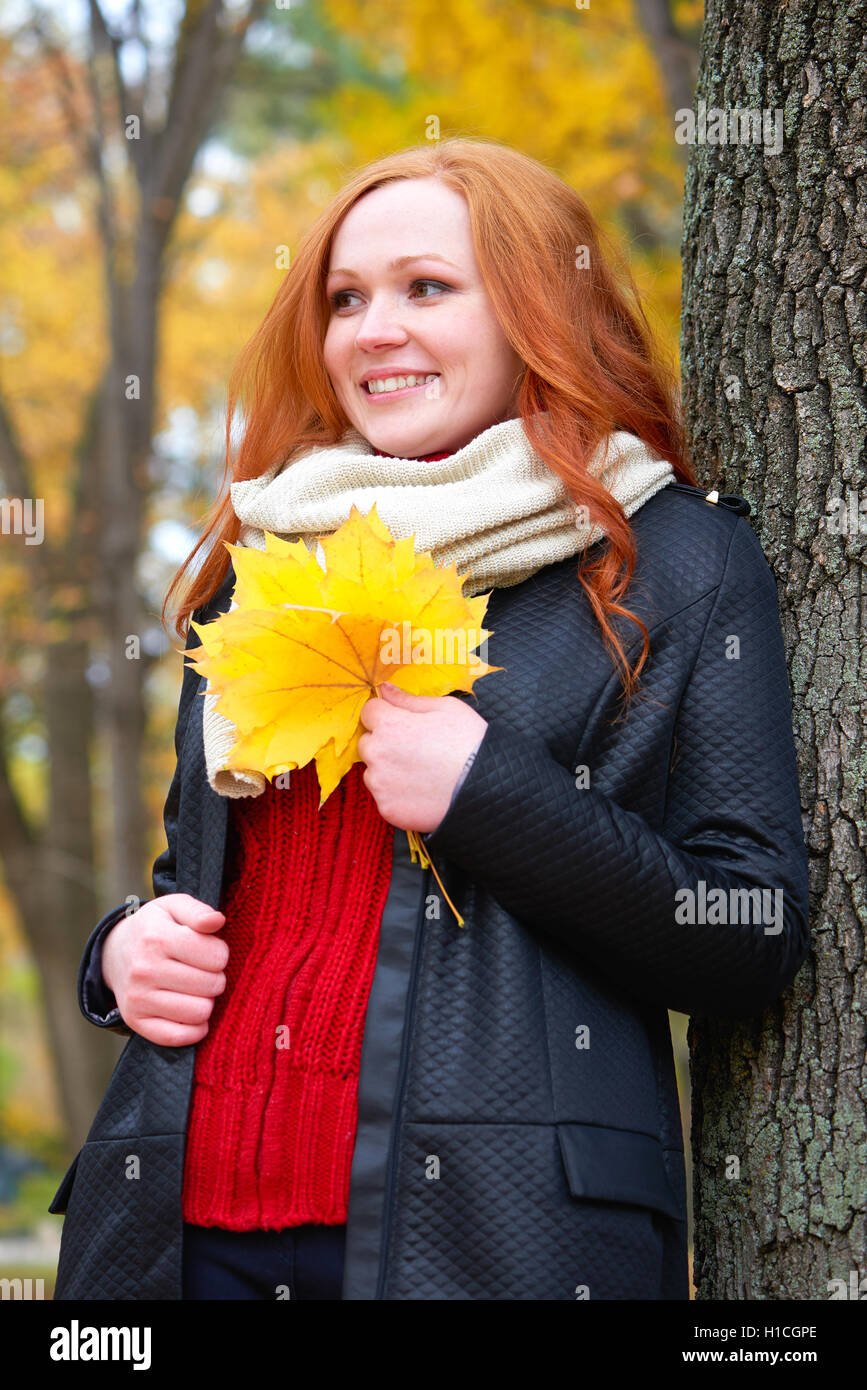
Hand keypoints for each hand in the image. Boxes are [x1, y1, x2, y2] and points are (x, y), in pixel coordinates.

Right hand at [101, 894, 228, 1046]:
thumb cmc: (155, 927)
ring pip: (199, 1013)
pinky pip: (177, 1037)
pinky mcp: (134, 1021)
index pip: (216, 956)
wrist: (115, 952)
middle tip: (203, 971)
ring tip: (196, 989)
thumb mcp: (174, 907)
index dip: (221, 953)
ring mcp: (137, 998)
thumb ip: (199, 911)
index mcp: (157, 938)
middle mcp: (144, 970)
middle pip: (212, 986)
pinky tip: (192, 1013)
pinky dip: (193, 1029)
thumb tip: (217, 921)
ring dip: (206, 1002)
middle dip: (216, 978)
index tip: (209, 950)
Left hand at [357, 682, 487, 832]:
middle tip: (416, 751)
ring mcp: (380, 784)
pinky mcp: (387, 809)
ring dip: (389, 771)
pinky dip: (398, 795)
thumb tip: (384, 689)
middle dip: (385, 744)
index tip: (403, 724)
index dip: (386, 715)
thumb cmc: (469, 742)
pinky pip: (384, 797)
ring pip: (374, 772)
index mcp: (389, 725)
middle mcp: (377, 754)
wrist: (488, 788)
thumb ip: (408, 699)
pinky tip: (421, 791)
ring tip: (421, 774)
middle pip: (368, 743)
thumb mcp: (445, 708)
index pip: (369, 712)